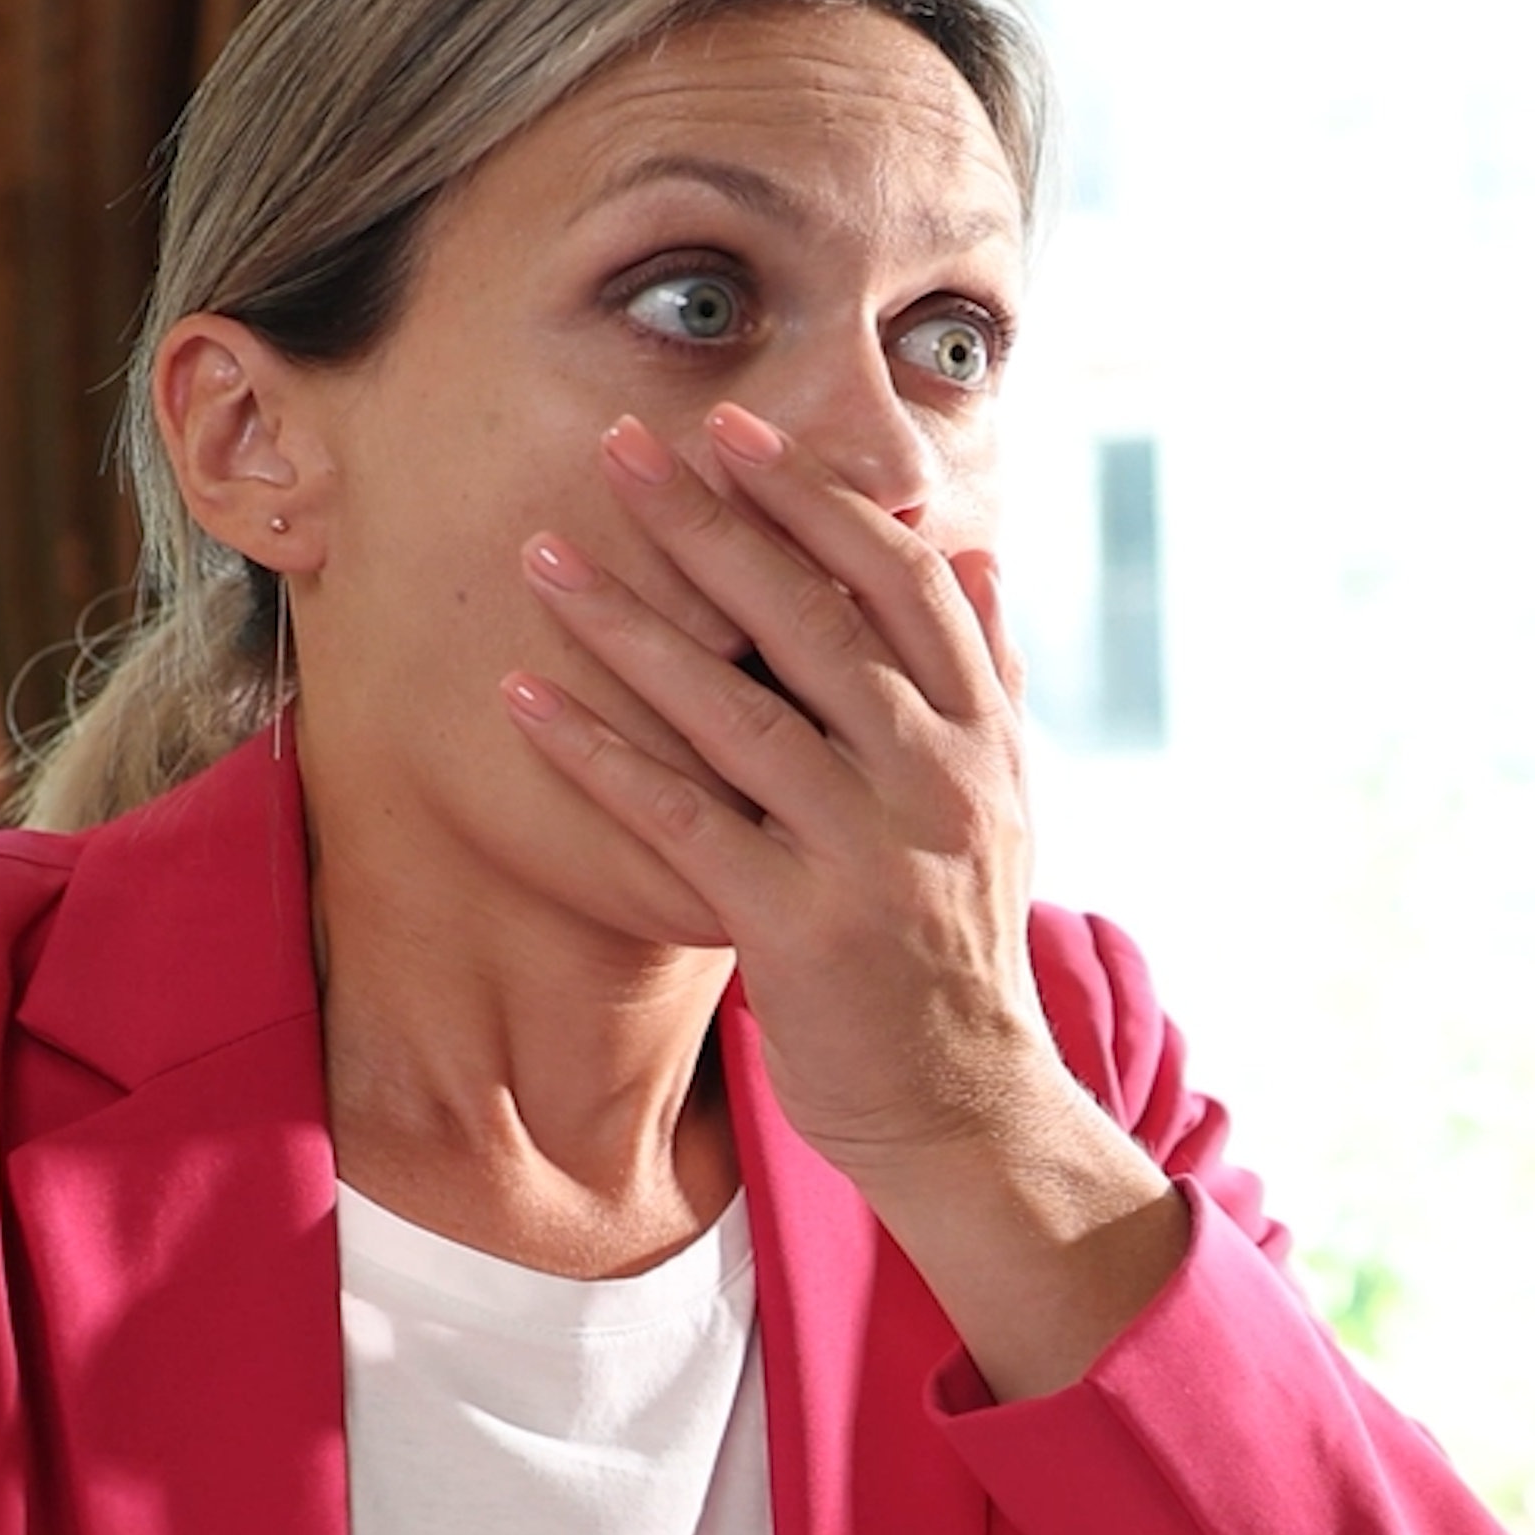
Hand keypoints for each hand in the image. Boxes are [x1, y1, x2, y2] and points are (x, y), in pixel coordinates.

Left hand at [504, 402, 1050, 1180]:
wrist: (966, 1103)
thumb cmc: (959, 948)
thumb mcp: (1006, 804)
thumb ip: (991, 680)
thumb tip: (979, 553)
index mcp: (986, 741)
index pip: (904, 583)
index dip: (816, 499)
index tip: (736, 430)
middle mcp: (938, 783)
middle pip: (813, 623)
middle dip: (709, 526)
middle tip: (621, 447)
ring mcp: (871, 854)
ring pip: (738, 710)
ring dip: (630, 624)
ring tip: (543, 555)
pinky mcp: (802, 926)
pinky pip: (682, 819)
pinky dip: (600, 755)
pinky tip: (528, 700)